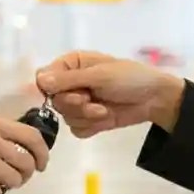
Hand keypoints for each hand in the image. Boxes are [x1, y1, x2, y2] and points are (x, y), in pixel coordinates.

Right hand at [35, 50, 184, 137]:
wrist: (154, 99)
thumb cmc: (129, 78)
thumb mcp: (99, 75)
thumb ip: (69, 79)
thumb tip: (40, 80)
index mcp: (72, 64)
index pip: (44, 77)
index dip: (50, 88)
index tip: (65, 92)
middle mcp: (71, 83)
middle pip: (54, 100)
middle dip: (74, 104)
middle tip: (90, 100)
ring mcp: (79, 102)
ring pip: (65, 117)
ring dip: (86, 116)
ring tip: (104, 109)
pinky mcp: (88, 120)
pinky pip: (76, 129)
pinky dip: (91, 126)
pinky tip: (105, 118)